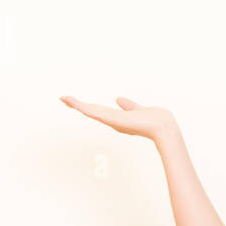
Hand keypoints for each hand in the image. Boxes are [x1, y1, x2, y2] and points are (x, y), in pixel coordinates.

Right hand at [59, 95, 175, 140]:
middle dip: (78, 105)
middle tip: (64, 98)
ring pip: (90, 111)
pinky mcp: (110, 118)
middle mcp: (112, 120)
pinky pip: (93, 111)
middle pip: (92, 111)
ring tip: (63, 98)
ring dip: (76, 104)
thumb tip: (118, 99)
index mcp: (118, 118)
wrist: (162, 127)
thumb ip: (128, 105)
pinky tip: (72, 101)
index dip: (88, 106)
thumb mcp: (137, 109)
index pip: (100, 110)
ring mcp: (111, 120)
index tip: (76, 101)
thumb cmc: (154, 120)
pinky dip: (82, 106)